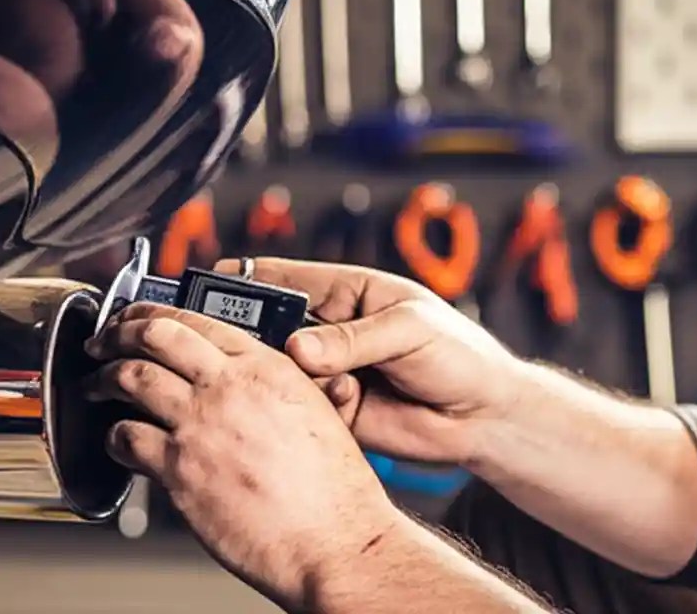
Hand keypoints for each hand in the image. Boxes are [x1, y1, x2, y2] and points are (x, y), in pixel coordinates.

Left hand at [85, 303, 403, 610]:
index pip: (197, 321)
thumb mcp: (322, 414)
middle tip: (104, 340)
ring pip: (131, 379)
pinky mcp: (179, 471)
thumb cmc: (335, 493)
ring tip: (95, 384)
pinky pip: (127, 439)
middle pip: (156, 336)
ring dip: (103, 378)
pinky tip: (117, 441)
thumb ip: (288, 388)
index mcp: (266, 368)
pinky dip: (114, 436)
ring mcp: (200, 427)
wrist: (332, 542)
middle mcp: (229, 388)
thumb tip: (269, 383)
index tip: (141, 317)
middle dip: (119, 332)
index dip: (157, 313)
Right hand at [214, 258, 528, 466]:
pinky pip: (301, 408)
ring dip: (288, 377)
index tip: (211, 280)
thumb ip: (353, 338)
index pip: (285, 279)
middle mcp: (331, 332)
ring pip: (281, 372)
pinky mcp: (333, 412)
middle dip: (255, 336)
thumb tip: (301, 347)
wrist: (485, 418)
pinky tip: (347, 402)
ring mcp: (329, 373)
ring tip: (324, 379)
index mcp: (347, 293)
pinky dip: (311, 407)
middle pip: (271, 327)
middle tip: (246, 345)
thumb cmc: (460, 355)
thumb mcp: (410, 330)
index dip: (246, 279)